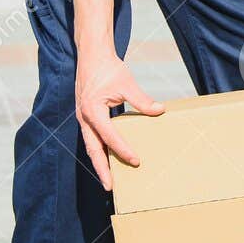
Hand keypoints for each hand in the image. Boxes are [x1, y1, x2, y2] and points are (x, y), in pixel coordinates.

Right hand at [74, 51, 163, 190]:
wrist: (91, 55)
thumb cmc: (107, 68)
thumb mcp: (126, 83)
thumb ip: (141, 100)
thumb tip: (160, 111)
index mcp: (92, 110)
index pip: (109, 136)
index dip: (122, 149)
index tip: (136, 161)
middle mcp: (84, 117)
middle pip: (93, 149)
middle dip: (102, 169)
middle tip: (110, 187)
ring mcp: (83, 118)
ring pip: (91, 145)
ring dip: (100, 162)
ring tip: (109, 179)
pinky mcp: (86, 116)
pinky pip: (92, 138)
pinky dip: (100, 150)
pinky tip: (110, 157)